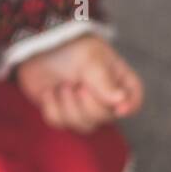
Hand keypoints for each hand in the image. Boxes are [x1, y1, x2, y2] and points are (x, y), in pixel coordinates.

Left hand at [13, 33, 143, 133]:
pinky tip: (49, 92)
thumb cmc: (70, 47)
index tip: (119, 108)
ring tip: (62, 85)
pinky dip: (51, 107)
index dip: (129, 106)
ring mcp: (81, 106)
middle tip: (77, 85)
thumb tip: (120, 101)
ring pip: (83, 125)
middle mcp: (103, 96)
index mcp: (117, 79)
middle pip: (106, 117)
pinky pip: (60, 123)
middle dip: (88, 104)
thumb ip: (104, 81)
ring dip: (68, 106)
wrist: (37, 46)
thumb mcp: (90, 58)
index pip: (133, 98)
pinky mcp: (60, 111)